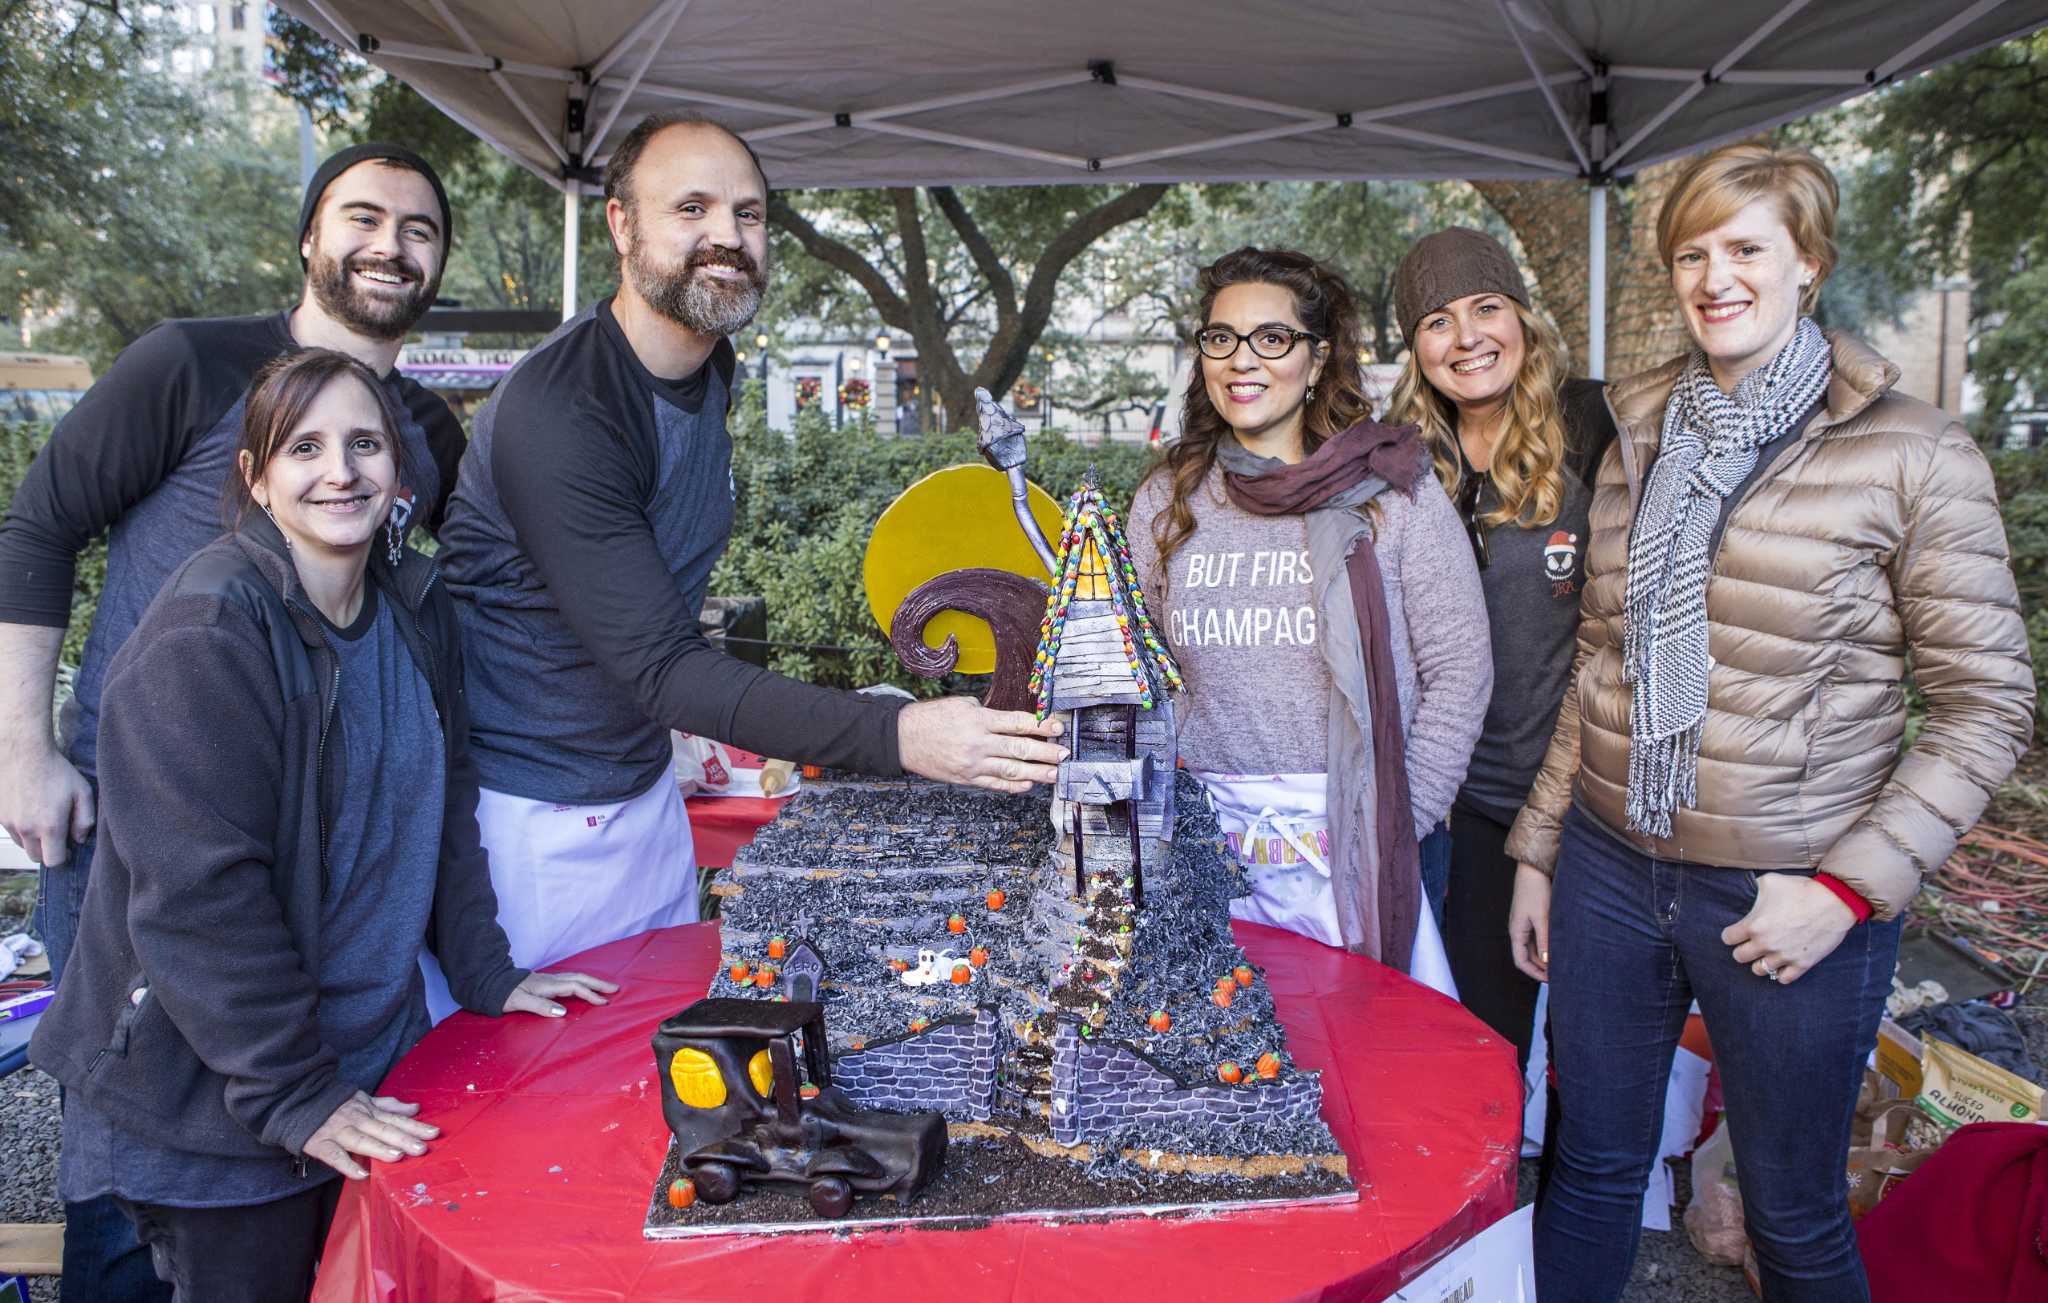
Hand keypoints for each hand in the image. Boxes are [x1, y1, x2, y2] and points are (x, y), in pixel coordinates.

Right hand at [0, 744, 93, 866]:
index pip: (53, 861)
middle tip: (57, 834)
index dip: (63, 858)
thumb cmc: (56, 770)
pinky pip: (12, 831)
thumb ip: (84, 820)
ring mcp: (10, 823)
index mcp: (50, 826)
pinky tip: (30, 811)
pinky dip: (21, 828)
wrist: (23, 752)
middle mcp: (26, 829)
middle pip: (36, 857)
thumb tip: (79, 839)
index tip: (68, 847)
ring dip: (33, 840)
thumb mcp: (81, 792)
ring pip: (23, 845)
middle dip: (48, 851)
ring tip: (43, 819)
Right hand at [304, 1091, 437, 1179]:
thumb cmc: (335, 1103)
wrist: (298, 1099)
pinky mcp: (320, 1144)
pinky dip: (347, 1165)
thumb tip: (415, 1108)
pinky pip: (334, 1156)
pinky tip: (361, 1174)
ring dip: (379, 1148)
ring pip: (362, 1140)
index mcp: (369, 1110)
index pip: (396, 1119)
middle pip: (383, 1129)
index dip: (414, 1126)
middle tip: (422, 1148)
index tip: (434, 1133)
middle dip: (403, 1139)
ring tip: (398, 1157)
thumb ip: (389, 1105)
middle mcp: (357, 1120)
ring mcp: (338, 1131)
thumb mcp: (364, 1099)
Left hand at [501, 970, 618, 1016]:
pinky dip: (582, 982)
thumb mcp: (520, 1002)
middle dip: (598, 983)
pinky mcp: (546, 982)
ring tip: (605, 987)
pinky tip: (583, 987)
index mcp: (548, 985)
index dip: (591, 994)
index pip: (575, 987)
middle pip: (580, 978)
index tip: (604, 1003)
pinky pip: (570, 980)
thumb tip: (563, 1012)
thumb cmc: (505, 995)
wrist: (492, 982)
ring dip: (592, 981)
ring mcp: (549, 980)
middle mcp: (551, 980)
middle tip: (615, 988)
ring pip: (576, 977)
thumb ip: (541, 1006)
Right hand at [897, 697, 1067, 793]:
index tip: (1058, 727)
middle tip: (1064, 754)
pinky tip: (1028, 785)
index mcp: (979, 720)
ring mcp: (973, 764)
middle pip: (1020, 749)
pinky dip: (1013, 786)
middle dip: (1046, 752)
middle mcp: (978, 743)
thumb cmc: (931, 718)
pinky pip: (995, 785)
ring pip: (1011, 770)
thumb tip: (1015, 721)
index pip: (1018, 723)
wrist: (902, 738)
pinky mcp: (966, 778)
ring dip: (1037, 773)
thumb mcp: (962, 705)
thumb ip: (989, 714)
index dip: (1041, 726)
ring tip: (1055, 774)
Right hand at [1508, 862, 1551, 982]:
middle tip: (1560, 973)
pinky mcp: (1532, 916)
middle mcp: (1518, 930)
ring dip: (1545, 955)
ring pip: (1534, 946)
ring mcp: (1525, 923)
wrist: (1533, 869)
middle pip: (1528, 956)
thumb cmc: (1536, 891)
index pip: (1521, 961)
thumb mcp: (1542, 918)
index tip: (1551, 980)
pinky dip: (1547, 944)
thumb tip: (1548, 962)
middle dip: (1541, 967)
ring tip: (1562, 961)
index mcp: (1516, 932)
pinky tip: (1559, 946)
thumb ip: (1545, 941)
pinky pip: (1538, 936)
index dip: (1534, 973)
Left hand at [1722, 873, 1855, 985]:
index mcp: (1754, 925)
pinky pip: (1783, 979)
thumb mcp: (1770, 881)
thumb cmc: (1801, 890)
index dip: (1731, 934)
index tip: (1737, 932)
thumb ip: (1752, 889)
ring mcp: (1784, 956)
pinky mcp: (1802, 964)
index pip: (1728, 938)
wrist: (1834, 902)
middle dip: (1742, 949)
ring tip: (1765, 953)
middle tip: (1750, 943)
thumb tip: (1744, 890)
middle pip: (1739, 957)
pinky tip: (1782, 963)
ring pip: (1759, 970)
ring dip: (1760, 962)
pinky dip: (1780, 973)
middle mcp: (1766, 944)